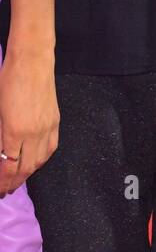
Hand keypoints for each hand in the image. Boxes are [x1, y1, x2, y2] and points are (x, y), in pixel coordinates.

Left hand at [0, 53, 58, 196]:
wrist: (33, 60)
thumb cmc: (8, 80)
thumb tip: (0, 154)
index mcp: (15, 131)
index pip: (9, 167)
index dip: (3, 181)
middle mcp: (34, 133)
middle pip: (26, 168)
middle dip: (14, 182)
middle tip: (6, 190)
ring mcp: (47, 127)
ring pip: (40, 160)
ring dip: (29, 173)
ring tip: (18, 180)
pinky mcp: (55, 120)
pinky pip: (51, 148)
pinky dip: (42, 159)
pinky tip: (36, 161)